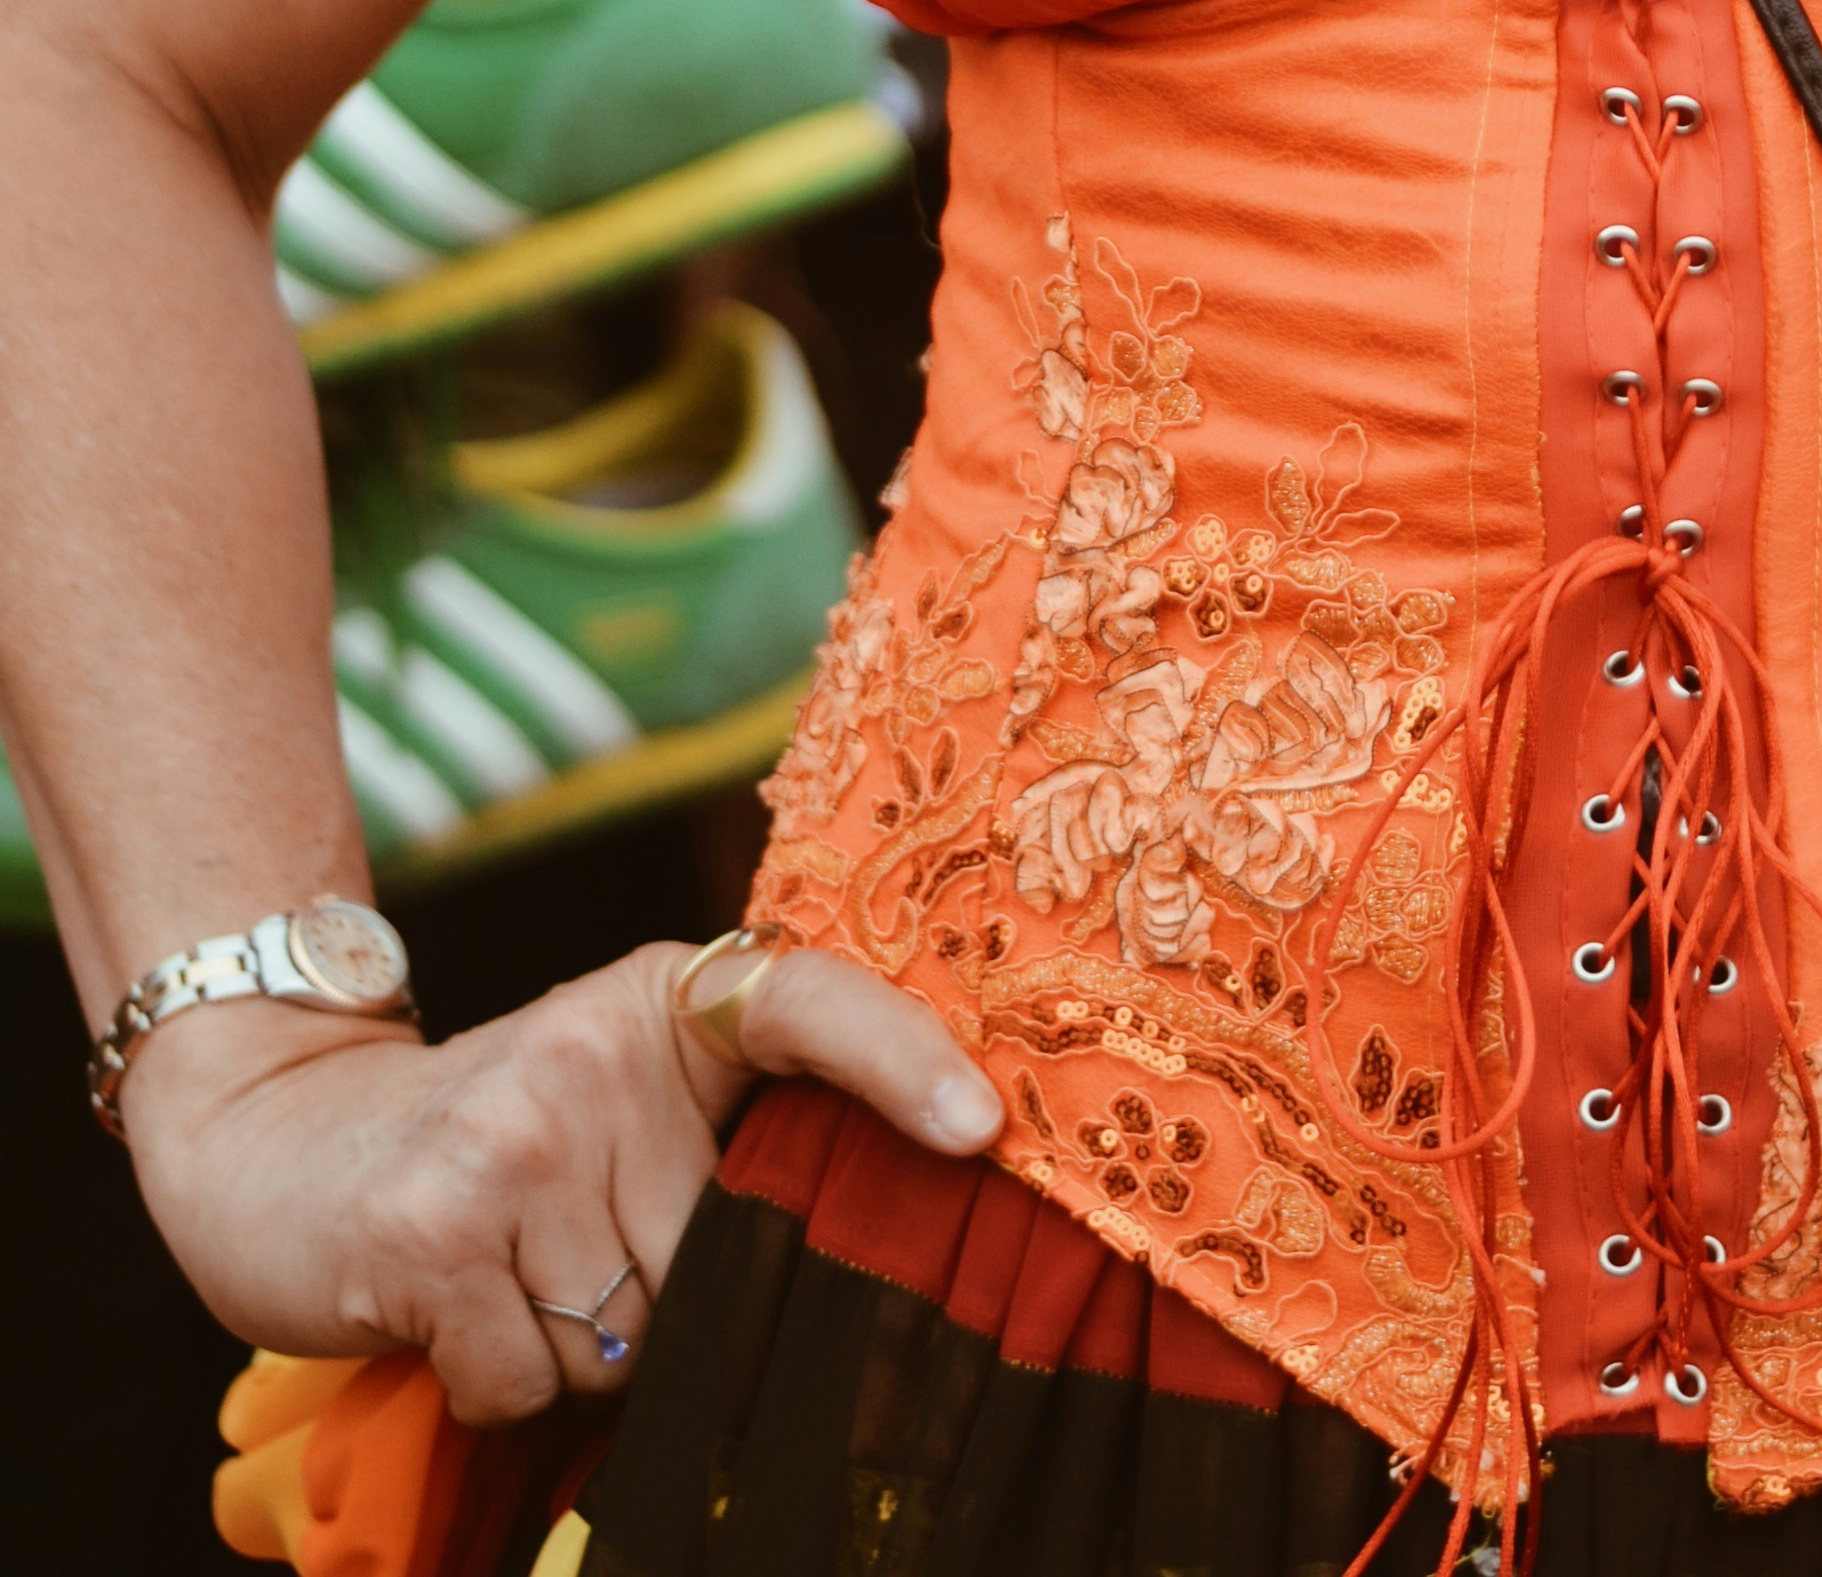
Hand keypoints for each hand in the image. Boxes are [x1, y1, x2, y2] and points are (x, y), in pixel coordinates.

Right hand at [119, 936, 997, 1424]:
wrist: (276, 1141)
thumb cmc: (489, 1145)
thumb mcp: (615, 1102)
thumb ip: (718, 1154)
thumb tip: (851, 1287)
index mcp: (665, 1002)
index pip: (811, 1005)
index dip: (902, 1063)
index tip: (981, 1130)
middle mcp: (595, 1045)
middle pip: (721, 1255)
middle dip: (667, 1303)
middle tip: (575, 1256)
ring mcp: (513, 1130)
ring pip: (625, 1336)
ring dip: (570, 1350)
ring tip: (505, 1276)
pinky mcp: (432, 1226)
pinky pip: (525, 1382)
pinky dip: (491, 1384)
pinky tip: (448, 1311)